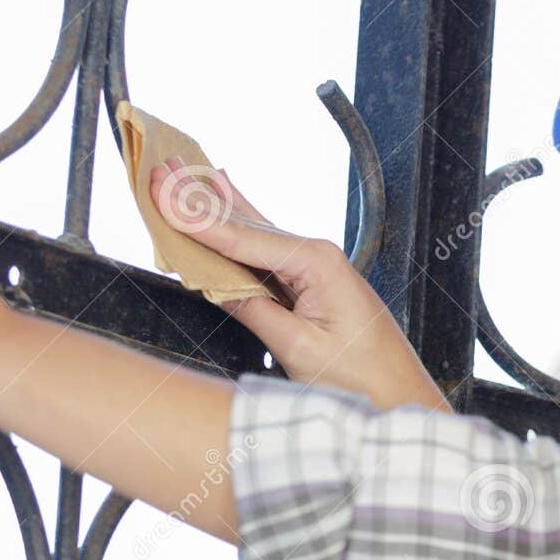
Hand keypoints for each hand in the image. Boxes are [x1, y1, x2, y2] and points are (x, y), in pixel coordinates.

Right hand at [149, 156, 443, 409]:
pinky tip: (227, 198)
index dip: (194, 217)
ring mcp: (316, 266)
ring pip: (253, 232)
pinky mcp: (312, 282)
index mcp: (316, 263)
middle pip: (245, 224)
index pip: (240, 237)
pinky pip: (264, 252)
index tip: (161, 191)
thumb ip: (254, 310)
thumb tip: (213, 283)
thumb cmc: (362, 377)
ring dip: (214, 206)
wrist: (399, 394)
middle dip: (199, 198)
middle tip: (161, 166)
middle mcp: (317, 255)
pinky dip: (236, 231)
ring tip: (183, 171)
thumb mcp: (299, 347)